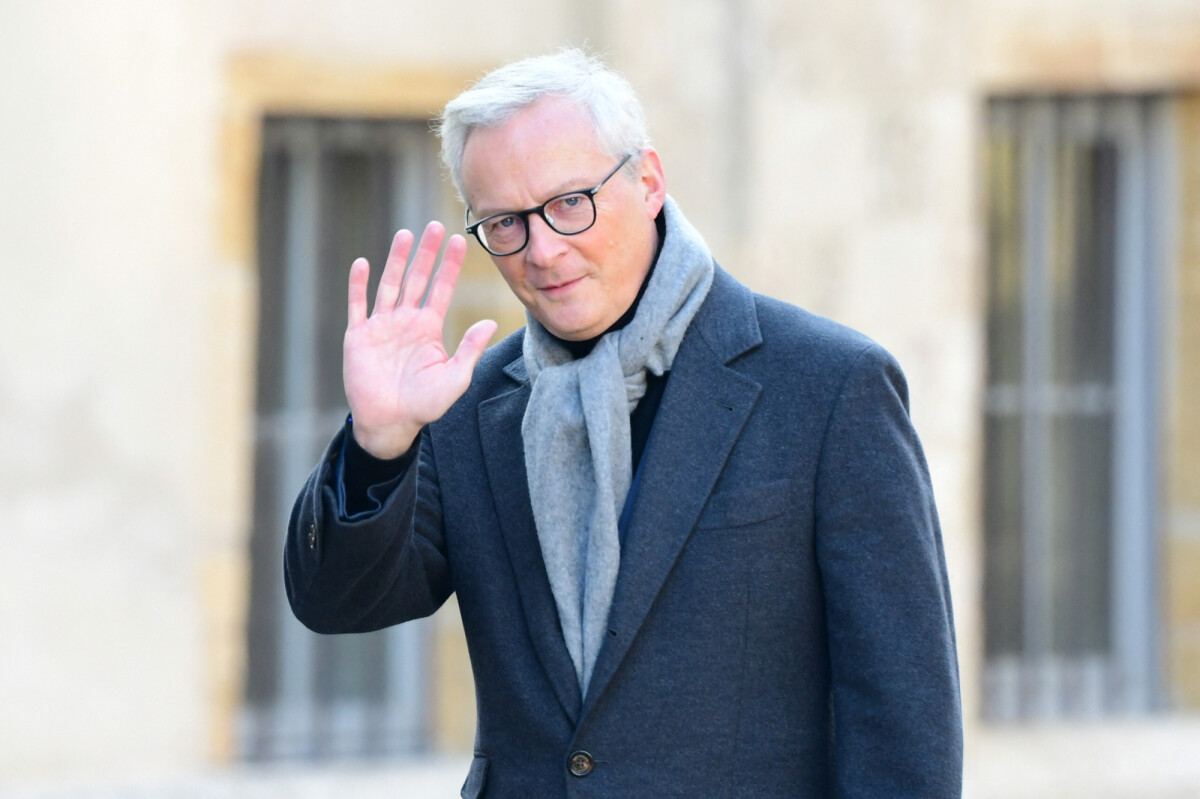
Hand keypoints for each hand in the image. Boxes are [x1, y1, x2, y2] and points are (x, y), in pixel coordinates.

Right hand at [343, 222, 497, 458]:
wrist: (389, 423)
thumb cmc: (424, 405)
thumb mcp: (455, 378)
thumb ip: (470, 349)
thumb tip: (491, 322)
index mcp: (429, 328)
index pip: (442, 289)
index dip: (450, 265)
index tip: (461, 240)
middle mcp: (406, 321)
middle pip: (417, 278)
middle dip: (426, 253)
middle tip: (434, 225)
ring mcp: (381, 326)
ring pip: (390, 285)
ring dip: (396, 260)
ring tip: (405, 234)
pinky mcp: (358, 336)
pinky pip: (358, 305)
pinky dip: (358, 285)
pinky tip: (362, 263)